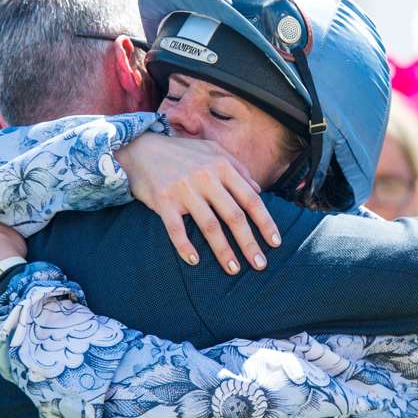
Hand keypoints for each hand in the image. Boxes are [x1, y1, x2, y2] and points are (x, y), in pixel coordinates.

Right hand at [116, 132, 280, 273]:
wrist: (141, 148)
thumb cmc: (182, 153)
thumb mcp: (213, 151)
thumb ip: (238, 168)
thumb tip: (258, 190)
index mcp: (222, 166)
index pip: (250, 199)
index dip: (265, 223)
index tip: (275, 243)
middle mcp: (205, 178)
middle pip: (234, 216)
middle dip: (249, 243)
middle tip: (260, 264)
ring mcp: (184, 189)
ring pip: (209, 226)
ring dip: (223, 250)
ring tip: (233, 269)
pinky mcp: (163, 200)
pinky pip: (176, 229)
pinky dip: (184, 246)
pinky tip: (194, 261)